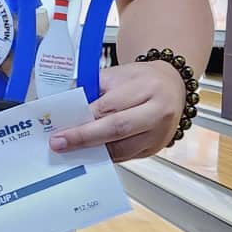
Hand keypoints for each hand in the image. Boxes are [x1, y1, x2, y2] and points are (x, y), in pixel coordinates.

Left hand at [46, 59, 187, 162]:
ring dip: (93, 151)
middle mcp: (158, 111)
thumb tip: (64, 109)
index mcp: (148, 87)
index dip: (84, 119)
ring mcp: (159, 134)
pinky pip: (126, 156)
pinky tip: (89, 153)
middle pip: (117, 129)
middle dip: (84, 138)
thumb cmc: (141, 80)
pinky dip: (105, 156)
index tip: (60, 128)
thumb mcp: (117, 74)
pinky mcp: (155, 148)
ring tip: (71, 150)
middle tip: (60, 143)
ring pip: (121, 149)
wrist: (171, 86)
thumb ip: (92, 89)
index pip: (110, 106)